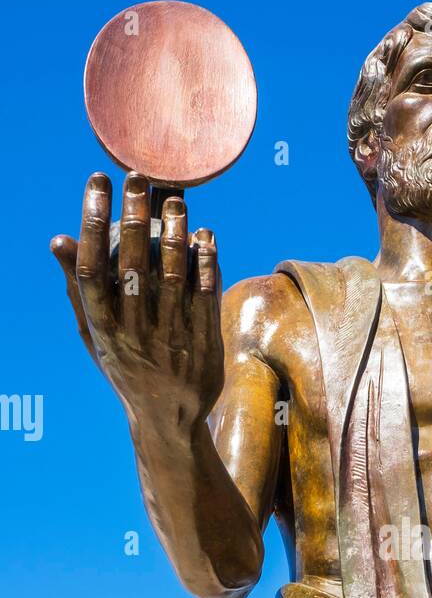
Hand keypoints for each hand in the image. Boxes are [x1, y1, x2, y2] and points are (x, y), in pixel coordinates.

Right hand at [50, 172, 222, 428]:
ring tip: (178, 199)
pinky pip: (205, 296)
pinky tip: (207, 235)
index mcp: (102, 328)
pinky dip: (207, 263)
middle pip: (132, 265)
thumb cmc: (126, 368)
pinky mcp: (203, 345)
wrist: (168, 421)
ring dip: (175, 233)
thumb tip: (59, 238)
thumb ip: (78, 288)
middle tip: (139, 177)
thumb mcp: (94, 336)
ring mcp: (170, 340)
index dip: (94, 221)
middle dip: (135, 215)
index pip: (92, 266)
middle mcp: (133, 333)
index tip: (98, 182)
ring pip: (172, 277)